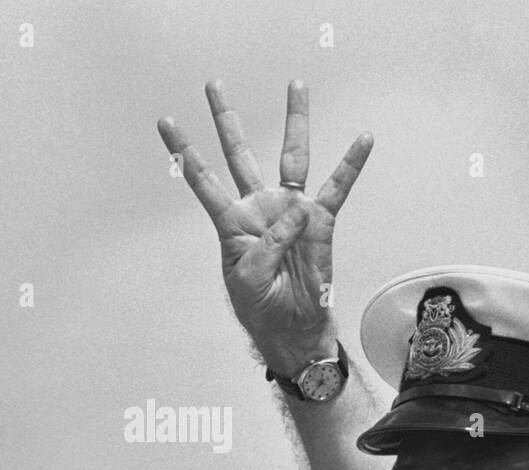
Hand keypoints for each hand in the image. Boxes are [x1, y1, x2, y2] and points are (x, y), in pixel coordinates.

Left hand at [158, 79, 371, 373]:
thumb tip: (298, 208)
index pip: (202, 180)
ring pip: (291, 156)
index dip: (184, 152)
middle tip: (212, 84)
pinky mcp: (320, 222)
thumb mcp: (248, 278)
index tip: (166, 122)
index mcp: (231, 222)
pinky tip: (362, 139)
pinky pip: (337, 187)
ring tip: (296, 85)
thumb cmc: (262, 306)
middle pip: (240, 153)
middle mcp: (259, 207)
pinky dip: (350, 164)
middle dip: (225, 119)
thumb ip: (269, 243)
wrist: (291, 327)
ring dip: (295, 121)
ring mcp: (290, 210)